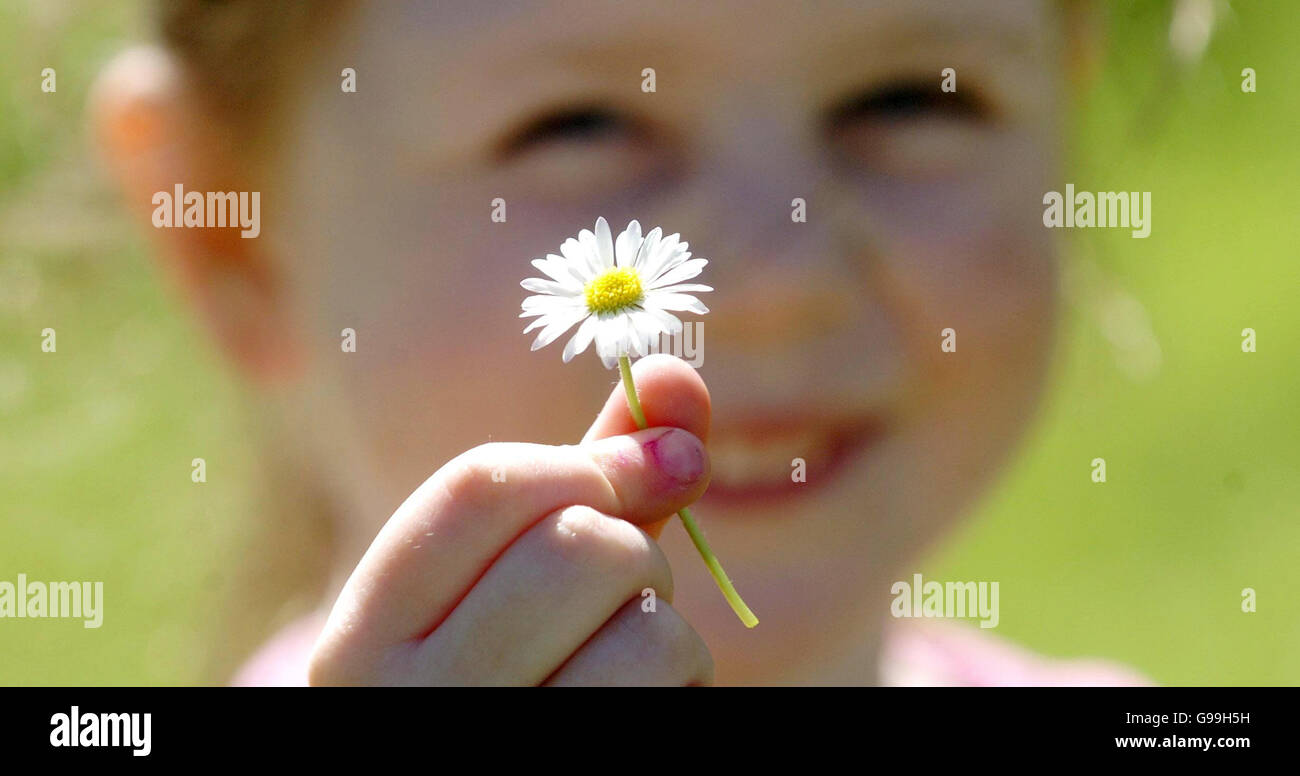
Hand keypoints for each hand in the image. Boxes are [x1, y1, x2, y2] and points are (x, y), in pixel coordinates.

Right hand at [308, 355, 713, 684]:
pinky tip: (636, 704)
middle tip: (623, 589)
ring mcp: (486, 750)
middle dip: (635, 550)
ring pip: (646, 627)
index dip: (589, 462)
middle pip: (577, 546)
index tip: (655, 466)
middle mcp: (402, 704)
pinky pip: (671, 688)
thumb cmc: (508, 679)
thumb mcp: (520, 582)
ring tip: (621, 663)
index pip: (480, 486)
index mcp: (366, 632)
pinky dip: (682, 682)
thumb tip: (681, 376)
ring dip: (668, 629)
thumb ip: (591, 482)